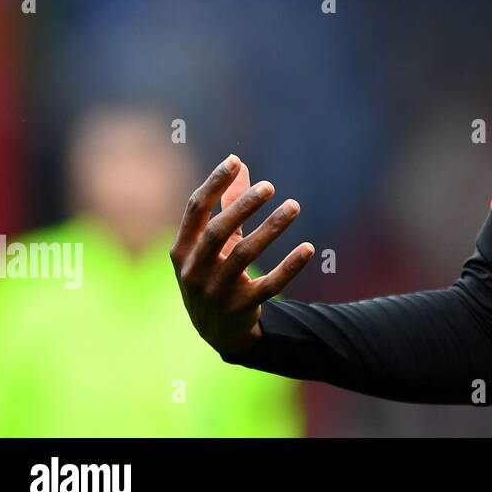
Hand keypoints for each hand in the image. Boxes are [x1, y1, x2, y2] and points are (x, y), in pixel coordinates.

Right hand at [171, 154, 314, 356]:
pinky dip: (289, 267)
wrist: (217, 330)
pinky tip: (308, 249)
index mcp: (183, 249)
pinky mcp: (241, 308)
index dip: (213, 184)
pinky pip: (269, 286)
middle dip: (243, 207)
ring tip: (294, 206)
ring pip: (244, 256)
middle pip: (218, 232)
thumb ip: (226, 204)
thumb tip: (239, 164)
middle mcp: (194, 270)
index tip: (233, 161)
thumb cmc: (214, 273)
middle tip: (270, 187)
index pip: (195, 210)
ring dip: (271, 229)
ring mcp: (216, 292)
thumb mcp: (216, 242)